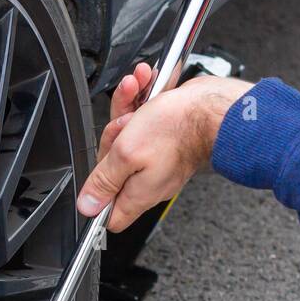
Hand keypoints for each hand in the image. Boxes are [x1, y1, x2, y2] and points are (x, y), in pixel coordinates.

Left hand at [78, 64, 253, 231]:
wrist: (212, 105)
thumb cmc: (177, 129)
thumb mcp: (127, 154)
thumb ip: (104, 180)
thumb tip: (88, 206)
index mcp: (137, 194)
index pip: (110, 216)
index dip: (98, 199)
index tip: (95, 178)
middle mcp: (148, 181)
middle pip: (112, 167)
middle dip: (111, 139)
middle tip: (122, 125)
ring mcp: (158, 160)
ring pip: (127, 137)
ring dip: (126, 108)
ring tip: (134, 89)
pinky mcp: (165, 139)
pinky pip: (144, 122)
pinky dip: (142, 101)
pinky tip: (144, 84)